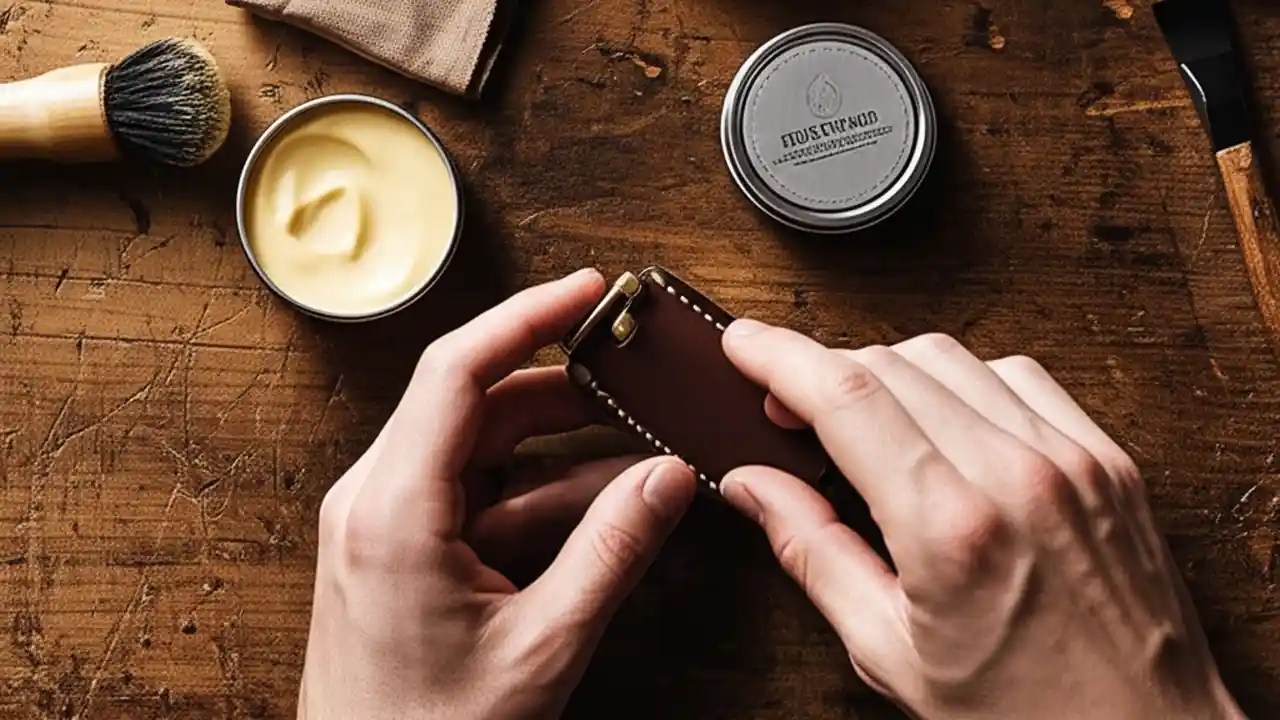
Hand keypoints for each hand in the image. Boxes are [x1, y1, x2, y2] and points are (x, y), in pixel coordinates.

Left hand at [299, 270, 696, 719]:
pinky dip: (538, 494)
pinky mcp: (401, 551)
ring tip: (639, 449)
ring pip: (482, 450)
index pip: (458, 371)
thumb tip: (668, 477)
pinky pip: (476, 496)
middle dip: (563, 388)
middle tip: (634, 376)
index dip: (527, 317)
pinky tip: (602, 504)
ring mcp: (385, 525)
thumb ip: (612, 553)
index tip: (585, 290)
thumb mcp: (542, 646)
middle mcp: (376, 502)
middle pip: (477, 404)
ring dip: (560, 448)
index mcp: (392, 511)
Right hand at [718, 323, 1243, 719]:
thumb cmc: (1021, 711)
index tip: (743, 344)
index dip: (780, 355)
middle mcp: (1017, 474)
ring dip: (888, 370)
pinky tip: (941, 419)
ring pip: (951, 356)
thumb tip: (753, 486)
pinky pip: (1017, 375)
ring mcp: (1071, 457)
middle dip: (821, 369)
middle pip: (890, 363)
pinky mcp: (1106, 456)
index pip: (845, 396)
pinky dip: (960, 379)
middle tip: (787, 406)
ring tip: (861, 416)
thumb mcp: (888, 650)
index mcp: (951, 528)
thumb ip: (812, 552)